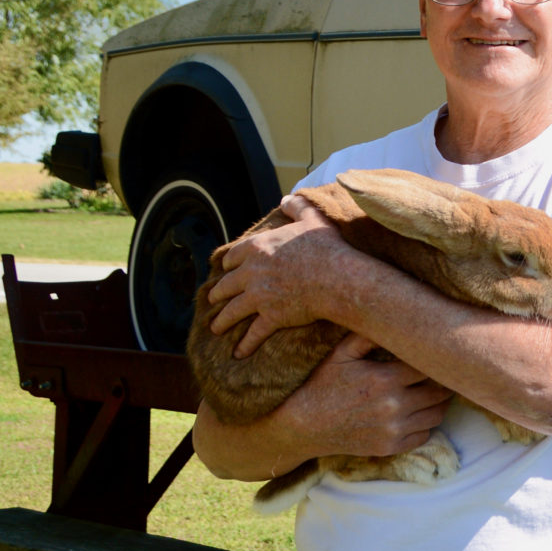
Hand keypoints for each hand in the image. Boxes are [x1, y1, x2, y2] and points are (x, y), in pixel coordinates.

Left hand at [207, 192, 351, 357]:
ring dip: (221, 321)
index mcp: (258, 247)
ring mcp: (258, 296)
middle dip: (217, 294)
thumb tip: (287, 197)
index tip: (226, 270)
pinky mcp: (270, 317)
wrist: (339, 277)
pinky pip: (253, 334)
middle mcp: (251, 272)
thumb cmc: (328, 247)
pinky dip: (244, 345)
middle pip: (225, 285)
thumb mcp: (313, 218)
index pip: (233, 257)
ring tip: (216, 327)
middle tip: (213, 299)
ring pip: (231, 311)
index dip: (228, 265)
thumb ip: (297, 207)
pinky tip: (238, 353)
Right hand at [278, 332, 453, 461]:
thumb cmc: (322, 385)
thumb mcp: (341, 353)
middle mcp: (393, 405)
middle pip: (440, 391)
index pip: (429, 366)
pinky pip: (424, 435)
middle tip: (443, 374)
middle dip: (443, 381)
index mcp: (385, 377)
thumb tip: (393, 316)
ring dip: (439, 403)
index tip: (437, 356)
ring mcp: (393, 428)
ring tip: (434, 392)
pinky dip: (426, 425)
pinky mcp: (389, 447)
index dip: (435, 360)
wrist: (302, 426)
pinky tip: (419, 413)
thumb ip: (368, 334)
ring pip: (437, 414)